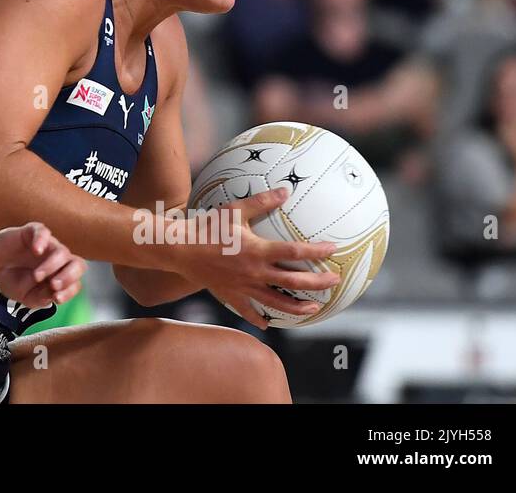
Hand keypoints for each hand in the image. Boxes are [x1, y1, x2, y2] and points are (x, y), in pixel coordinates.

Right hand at [0, 222, 85, 309]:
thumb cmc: (11, 279)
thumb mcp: (26, 297)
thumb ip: (42, 298)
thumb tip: (55, 294)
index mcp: (58, 276)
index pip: (75, 282)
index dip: (69, 291)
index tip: (56, 298)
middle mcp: (57, 260)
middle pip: (78, 264)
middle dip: (69, 277)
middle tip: (54, 286)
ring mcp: (46, 245)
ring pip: (62, 251)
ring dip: (51, 266)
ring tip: (36, 276)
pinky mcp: (32, 232)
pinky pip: (43, 232)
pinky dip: (42, 240)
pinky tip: (36, 250)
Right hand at [169, 187, 340, 329]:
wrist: (180, 249)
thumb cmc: (207, 227)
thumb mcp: (234, 210)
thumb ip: (261, 202)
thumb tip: (285, 191)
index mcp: (258, 250)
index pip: (294, 252)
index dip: (316, 251)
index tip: (333, 249)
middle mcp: (255, 271)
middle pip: (293, 282)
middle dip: (317, 283)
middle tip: (334, 282)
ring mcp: (243, 286)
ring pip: (276, 302)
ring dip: (297, 307)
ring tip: (313, 308)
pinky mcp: (230, 294)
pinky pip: (247, 310)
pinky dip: (259, 318)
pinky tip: (267, 323)